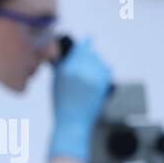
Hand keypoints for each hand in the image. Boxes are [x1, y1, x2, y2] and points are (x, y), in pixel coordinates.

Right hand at [50, 38, 112, 162]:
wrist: (73, 122)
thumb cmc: (63, 104)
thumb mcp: (57, 82)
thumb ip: (63, 65)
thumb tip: (68, 53)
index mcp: (67, 69)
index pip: (79, 48)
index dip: (85, 44)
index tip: (88, 40)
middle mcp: (81, 70)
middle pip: (90, 54)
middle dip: (88, 57)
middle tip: (84, 67)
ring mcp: (94, 76)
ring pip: (99, 61)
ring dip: (95, 64)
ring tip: (88, 76)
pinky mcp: (103, 83)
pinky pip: (106, 69)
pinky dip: (102, 72)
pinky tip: (96, 79)